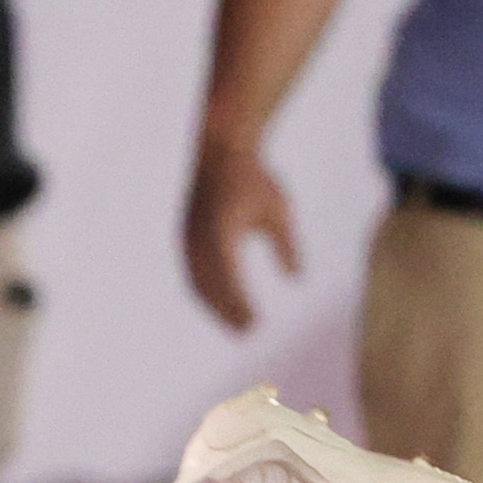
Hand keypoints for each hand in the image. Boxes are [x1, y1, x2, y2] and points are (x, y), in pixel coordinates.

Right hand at [184, 139, 298, 330]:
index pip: (230, 277)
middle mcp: (199, 239)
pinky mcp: (186, 241)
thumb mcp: (279, 208)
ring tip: (236, 326)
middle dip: (228, 312)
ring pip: (199, 284)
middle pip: (211, 287)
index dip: (241, 303)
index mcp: (221, 230)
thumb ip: (287, 244)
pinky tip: (223, 307)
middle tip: (249, 332)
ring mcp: (189, 241)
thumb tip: (296, 278)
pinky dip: (207, 294)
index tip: (258, 323)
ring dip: (216, 308)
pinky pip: (194, 275)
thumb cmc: (253, 177)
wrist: (218, 150)